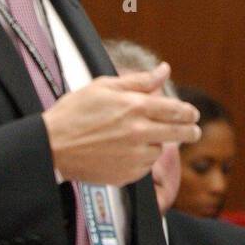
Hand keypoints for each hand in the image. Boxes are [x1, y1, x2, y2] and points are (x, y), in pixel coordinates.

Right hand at [42, 62, 201, 186]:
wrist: (51, 147)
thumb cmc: (73, 114)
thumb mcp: (104, 87)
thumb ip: (139, 80)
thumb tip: (163, 70)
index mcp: (135, 107)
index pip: (176, 110)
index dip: (188, 112)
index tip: (192, 114)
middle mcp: (139, 132)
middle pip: (180, 132)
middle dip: (190, 131)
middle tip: (193, 131)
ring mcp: (135, 155)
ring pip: (160, 149)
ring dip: (157, 144)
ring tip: (138, 139)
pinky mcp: (127, 174)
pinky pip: (145, 167)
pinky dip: (141, 159)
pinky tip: (126, 152)